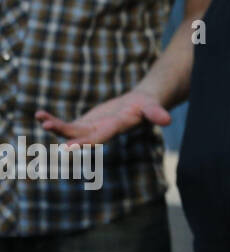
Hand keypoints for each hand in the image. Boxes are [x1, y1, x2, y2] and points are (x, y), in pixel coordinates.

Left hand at [34, 90, 170, 146]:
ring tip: (40, 118)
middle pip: (80, 135)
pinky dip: (53, 121)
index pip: (98, 137)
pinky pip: (66, 125)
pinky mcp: (85, 124)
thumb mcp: (153, 107)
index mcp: (116, 128)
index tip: (68, 147)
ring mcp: (91, 129)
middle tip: (48, 126)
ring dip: (54, 126)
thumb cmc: (148, 105)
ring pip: (69, 131)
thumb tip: (168, 120)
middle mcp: (101, 132)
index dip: (84, 142)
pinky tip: (39, 115)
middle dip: (64, 132)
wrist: (140, 105)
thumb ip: (157, 113)